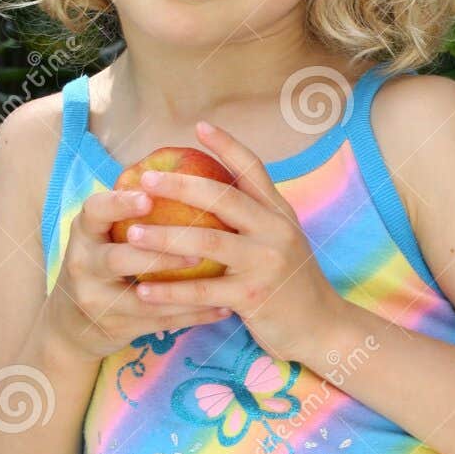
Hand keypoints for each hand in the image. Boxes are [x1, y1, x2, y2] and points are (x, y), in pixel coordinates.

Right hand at [46, 186, 232, 362]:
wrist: (73, 322)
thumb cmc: (102, 260)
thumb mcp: (103, 232)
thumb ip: (132, 207)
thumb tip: (191, 167)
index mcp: (83, 232)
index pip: (95, 211)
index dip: (120, 204)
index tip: (148, 196)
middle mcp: (83, 265)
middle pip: (116, 259)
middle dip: (157, 254)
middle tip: (196, 248)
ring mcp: (97, 300)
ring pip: (141, 298)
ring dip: (180, 289)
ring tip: (216, 279)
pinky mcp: (116, 327)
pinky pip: (160, 322)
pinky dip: (193, 316)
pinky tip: (223, 309)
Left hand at [123, 119, 337, 363]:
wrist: (322, 327)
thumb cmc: (291, 283)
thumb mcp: (283, 240)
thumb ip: (256, 217)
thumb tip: (214, 191)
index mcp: (280, 214)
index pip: (253, 169)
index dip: (227, 146)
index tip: (200, 126)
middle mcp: (275, 231)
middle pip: (223, 198)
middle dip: (180, 185)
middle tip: (144, 179)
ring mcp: (265, 262)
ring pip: (206, 242)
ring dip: (164, 237)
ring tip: (132, 234)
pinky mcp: (253, 296)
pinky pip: (203, 290)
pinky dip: (171, 290)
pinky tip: (143, 290)